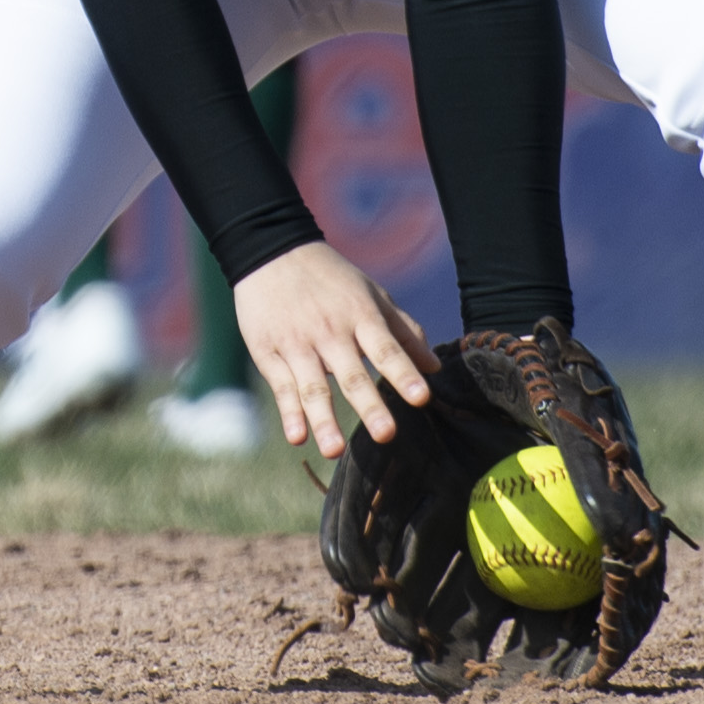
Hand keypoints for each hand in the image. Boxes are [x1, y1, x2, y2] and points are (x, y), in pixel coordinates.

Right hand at [232, 241, 437, 457]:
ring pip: (312, 387)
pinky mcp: (268, 352)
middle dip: (369, 405)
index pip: (386, 349)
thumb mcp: (371, 296)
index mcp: (360, 317)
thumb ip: (403, 332)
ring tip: (334, 451)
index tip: (422, 398)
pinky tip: (298, 438)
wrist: (271, 252)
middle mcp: (330, 332)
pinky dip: (289, 413)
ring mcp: (297, 344)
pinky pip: (282, 386)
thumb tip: (435, 368)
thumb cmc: (331, 279)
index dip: (403, 373)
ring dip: (323, 420)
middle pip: (351, 374)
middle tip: (386, 434)